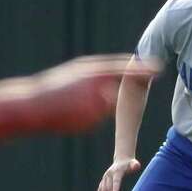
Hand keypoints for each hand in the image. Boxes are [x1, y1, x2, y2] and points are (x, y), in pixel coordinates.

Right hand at [29, 55, 154, 132]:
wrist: (33, 106)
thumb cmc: (51, 88)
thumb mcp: (74, 73)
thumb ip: (95, 75)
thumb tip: (111, 78)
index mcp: (92, 71)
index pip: (123, 69)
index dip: (142, 69)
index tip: (158, 68)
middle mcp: (97, 87)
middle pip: (116, 92)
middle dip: (110, 92)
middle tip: (100, 88)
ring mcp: (94, 105)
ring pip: (105, 107)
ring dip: (95, 106)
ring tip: (73, 103)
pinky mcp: (90, 122)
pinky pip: (95, 119)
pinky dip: (86, 117)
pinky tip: (71, 114)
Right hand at [96, 158, 141, 190]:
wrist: (121, 160)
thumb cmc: (130, 164)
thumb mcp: (133, 163)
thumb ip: (135, 165)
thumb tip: (136, 166)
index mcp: (117, 171)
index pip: (116, 179)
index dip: (116, 186)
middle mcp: (109, 174)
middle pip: (109, 186)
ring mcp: (105, 177)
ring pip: (103, 188)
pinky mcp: (103, 180)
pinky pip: (100, 188)